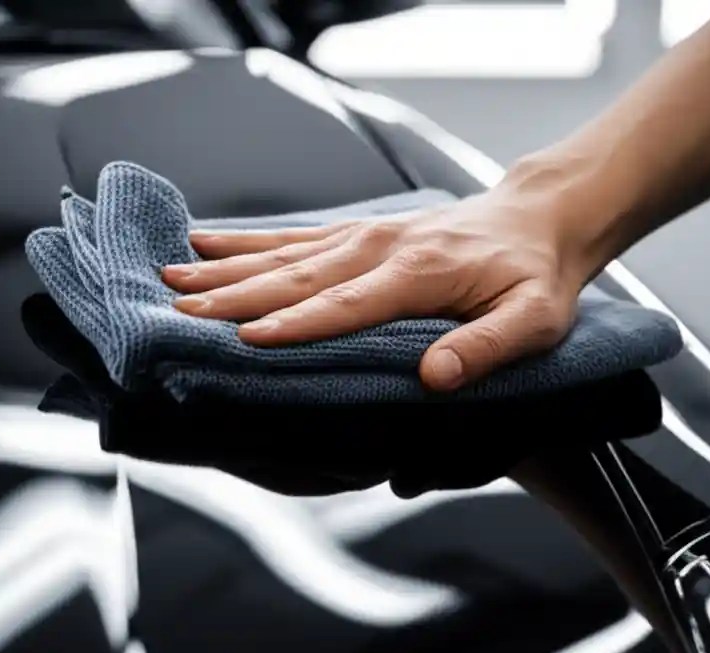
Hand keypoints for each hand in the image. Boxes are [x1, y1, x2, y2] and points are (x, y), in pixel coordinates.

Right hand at [162, 184, 602, 391]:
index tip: (246, 338)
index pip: (347, 304)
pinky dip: (244, 240)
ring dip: (225, 267)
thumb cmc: (537, 277)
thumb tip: (435, 378)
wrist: (539, 217)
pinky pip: (291, 237)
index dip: (297, 323)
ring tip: (170, 278)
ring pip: (282, 254)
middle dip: (235, 296)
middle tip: (179, 312)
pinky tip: (203, 242)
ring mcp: (363, 235)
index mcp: (418, 273)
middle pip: (297, 276)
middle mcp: (379, 247)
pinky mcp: (356, 232)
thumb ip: (488, 347)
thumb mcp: (535, 320)